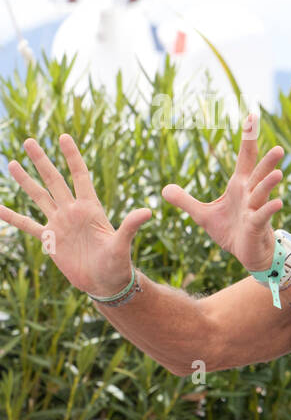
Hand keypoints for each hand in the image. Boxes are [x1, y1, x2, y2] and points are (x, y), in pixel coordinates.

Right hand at [2, 134, 149, 296]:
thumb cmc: (118, 264)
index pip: (80, 176)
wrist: (105, 283)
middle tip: (30, 140)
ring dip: (26, 181)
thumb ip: (130, 226)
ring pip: (39, 196)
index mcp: (90, 209)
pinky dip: (11, 216)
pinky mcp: (49, 239)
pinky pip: (26, 224)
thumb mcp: (123, 244)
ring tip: (13, 163)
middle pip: (54, 180)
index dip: (72, 157)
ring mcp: (59, 223)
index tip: (64, 137)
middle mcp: (72, 211)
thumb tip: (148, 211)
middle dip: (42, 161)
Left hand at [161, 114, 283, 271]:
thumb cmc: (230, 231)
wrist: (246, 254)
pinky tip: (276, 203)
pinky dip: (268, 210)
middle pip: (258, 173)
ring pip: (263, 193)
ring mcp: (255, 209)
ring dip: (269, 183)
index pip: (246, 158)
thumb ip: (185, 201)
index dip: (248, 138)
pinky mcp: (257, 226)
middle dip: (268, 161)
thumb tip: (164, 188)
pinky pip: (262, 216)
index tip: (252, 117)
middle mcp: (250, 194)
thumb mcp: (202, 215)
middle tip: (278, 148)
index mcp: (239, 186)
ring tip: (278, 173)